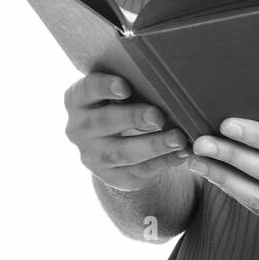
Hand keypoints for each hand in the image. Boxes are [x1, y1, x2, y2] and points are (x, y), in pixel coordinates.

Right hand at [64, 72, 189, 190]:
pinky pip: (137, 171)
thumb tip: (164, 83)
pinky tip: (180, 154)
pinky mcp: (111, 176)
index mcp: (78, 100)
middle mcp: (79, 128)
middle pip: (103, 122)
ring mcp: (92, 156)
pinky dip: (162, 162)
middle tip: (158, 116)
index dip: (104, 87)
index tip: (125, 87)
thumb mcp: (119, 94)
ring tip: (178, 139)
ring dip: (152, 145)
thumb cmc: (124, 104)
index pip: (87, 89)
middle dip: (133, 118)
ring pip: (121, 152)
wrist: (118, 144)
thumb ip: (134, 85)